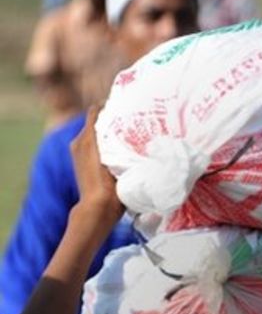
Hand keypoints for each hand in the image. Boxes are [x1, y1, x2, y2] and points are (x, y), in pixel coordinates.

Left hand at [70, 107, 124, 222]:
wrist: (97, 208)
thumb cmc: (109, 186)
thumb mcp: (116, 158)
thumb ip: (116, 137)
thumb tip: (128, 121)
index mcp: (86, 137)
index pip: (97, 110)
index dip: (111, 106)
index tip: (127, 106)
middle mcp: (79, 141)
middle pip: (97, 121)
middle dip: (112, 118)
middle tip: (133, 118)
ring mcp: (77, 152)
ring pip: (96, 132)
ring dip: (109, 131)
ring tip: (129, 132)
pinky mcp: (80, 161)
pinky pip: (93, 143)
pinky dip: (104, 142)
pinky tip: (121, 147)